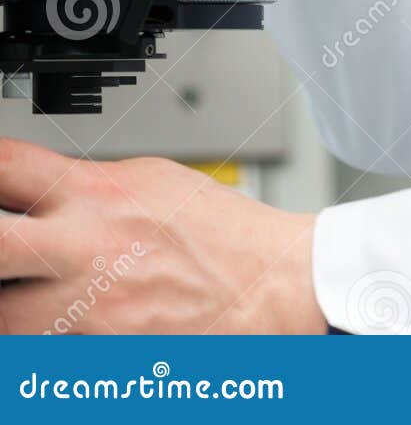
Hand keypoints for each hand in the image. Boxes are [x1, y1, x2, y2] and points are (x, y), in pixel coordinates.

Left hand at [0, 139, 325, 334]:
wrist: (268, 288)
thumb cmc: (223, 235)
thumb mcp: (151, 180)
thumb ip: (86, 185)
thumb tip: (40, 190)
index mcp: (96, 194)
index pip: (5, 167)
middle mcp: (81, 251)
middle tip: (4, 248)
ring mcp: (83, 313)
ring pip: (4, 320)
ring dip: (11, 305)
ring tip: (34, 293)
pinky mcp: (93, 360)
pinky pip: (42, 356)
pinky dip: (47, 341)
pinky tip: (72, 326)